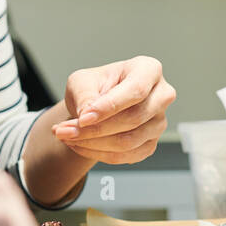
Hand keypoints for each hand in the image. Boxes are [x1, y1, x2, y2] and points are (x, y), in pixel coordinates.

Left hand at [53, 55, 176, 163]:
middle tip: (65, 130)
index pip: (136, 90)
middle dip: (95, 129)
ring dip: (92, 143)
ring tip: (66, 136)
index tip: (83, 118)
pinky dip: (98, 154)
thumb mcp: (82, 81)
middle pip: (134, 118)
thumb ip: (85, 94)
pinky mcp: (150, 144)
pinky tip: (80, 145)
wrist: (95, 107)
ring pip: (129, 141)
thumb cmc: (94, 87)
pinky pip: (126, 156)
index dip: (110, 106)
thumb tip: (87, 115)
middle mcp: (161, 95)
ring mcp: (158, 122)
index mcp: (148, 70)